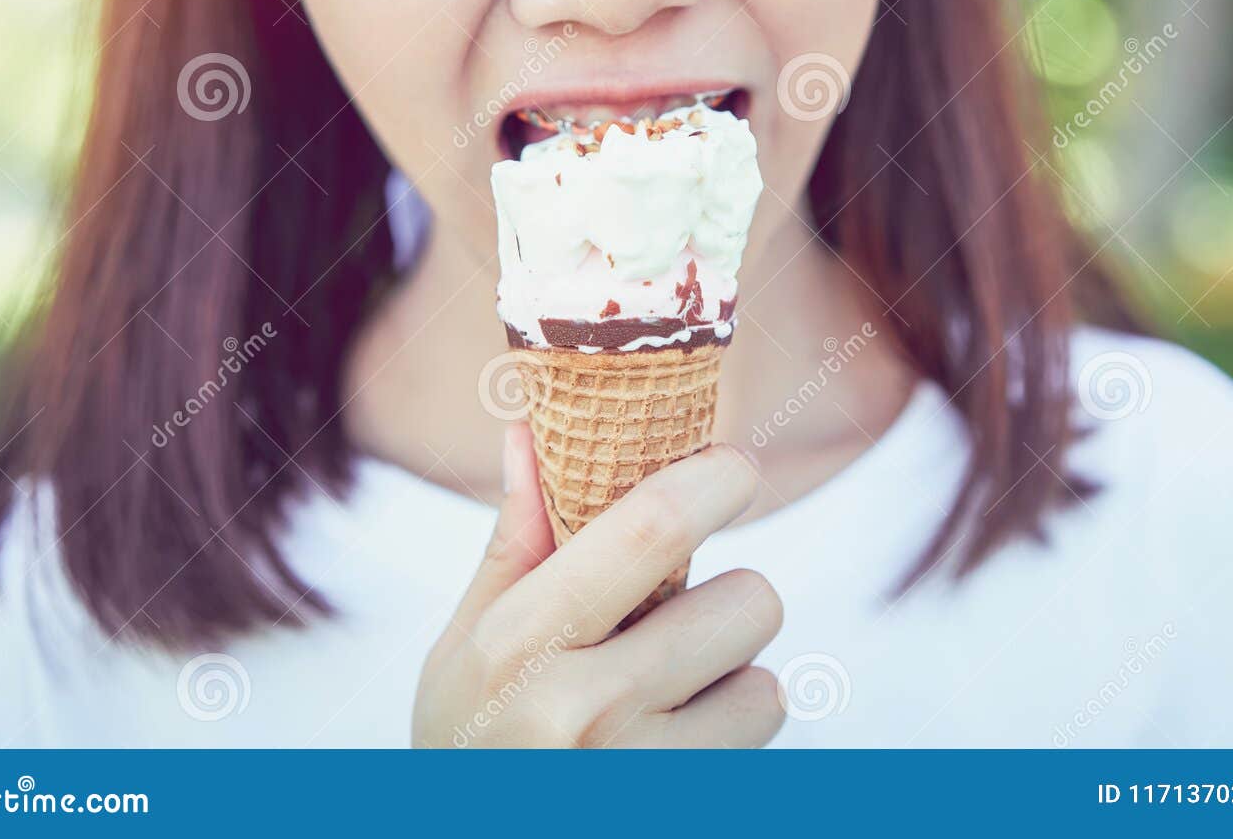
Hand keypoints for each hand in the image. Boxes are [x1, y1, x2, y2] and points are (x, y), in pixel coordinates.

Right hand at [412, 425, 784, 747]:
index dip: (712, 480)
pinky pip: (762, 748)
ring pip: (768, 686)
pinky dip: (730, 739)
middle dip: (732, 597)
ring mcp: (644, 778)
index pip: (648, 530)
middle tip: (681, 620)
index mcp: (523, 645)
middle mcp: (587, 711)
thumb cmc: (468, 743)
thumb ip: (513, 544)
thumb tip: (531, 432)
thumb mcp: (464, 646)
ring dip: (733, 680)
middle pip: (748, 602)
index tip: (734, 467)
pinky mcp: (686, 811)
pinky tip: (672, 753)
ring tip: (667, 699)